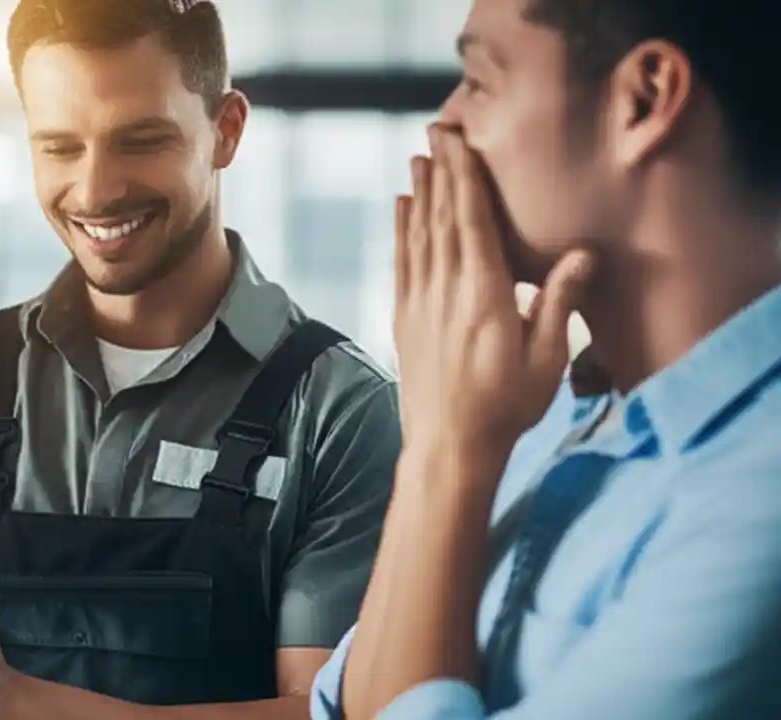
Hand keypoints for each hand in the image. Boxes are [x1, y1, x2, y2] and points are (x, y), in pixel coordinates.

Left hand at [394, 126, 593, 457]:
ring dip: (420, 194)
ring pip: (419, 235)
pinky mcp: (404, 318)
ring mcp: (420, 303)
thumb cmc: (506, 407)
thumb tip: (580, 255)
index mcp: (484, 295)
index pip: (472, 222)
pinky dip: (402, 230)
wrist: (448, 447)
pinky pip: (402, 262)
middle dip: (440, 173)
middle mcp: (446, 291)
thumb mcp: (547, 359)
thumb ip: (559, 303)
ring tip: (418, 159)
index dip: (464, 178)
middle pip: (442, 218)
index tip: (458, 142)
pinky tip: (402, 209)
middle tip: (435, 132)